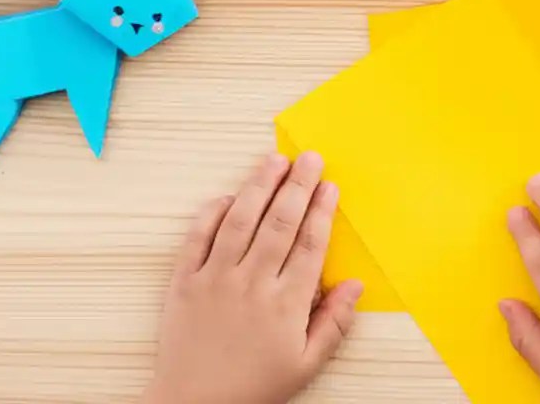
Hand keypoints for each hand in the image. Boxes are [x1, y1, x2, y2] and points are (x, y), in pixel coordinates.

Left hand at [142, 152, 362, 403]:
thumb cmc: (254, 387)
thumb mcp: (306, 364)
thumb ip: (334, 323)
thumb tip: (355, 285)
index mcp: (286, 304)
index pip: (310, 244)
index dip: (322, 210)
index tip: (330, 186)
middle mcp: (252, 284)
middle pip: (280, 222)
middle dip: (297, 185)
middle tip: (309, 158)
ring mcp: (215, 279)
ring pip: (240, 220)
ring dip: (258, 186)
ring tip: (273, 161)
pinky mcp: (184, 282)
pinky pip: (197, 237)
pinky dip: (211, 213)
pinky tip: (227, 196)